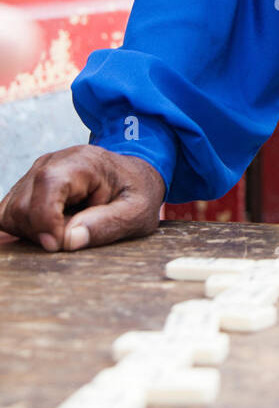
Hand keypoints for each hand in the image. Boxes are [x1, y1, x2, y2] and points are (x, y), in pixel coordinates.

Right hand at [0, 145, 164, 251]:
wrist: (134, 175)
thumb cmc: (137, 192)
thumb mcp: (138, 212)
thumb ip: (107, 225)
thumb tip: (68, 240)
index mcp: (84, 162)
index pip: (48, 184)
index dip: (46, 219)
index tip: (58, 245)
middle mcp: (54, 162)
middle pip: (22, 203)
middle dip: (40, 233)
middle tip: (70, 239)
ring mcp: (37, 173)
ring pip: (10, 211)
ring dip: (31, 233)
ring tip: (63, 232)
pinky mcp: (29, 186)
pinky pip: (9, 213)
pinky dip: (24, 229)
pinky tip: (51, 229)